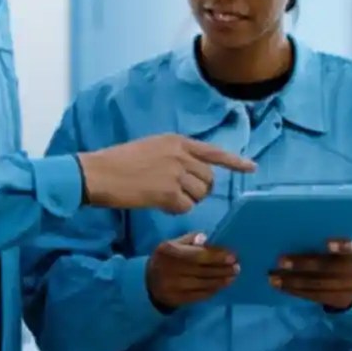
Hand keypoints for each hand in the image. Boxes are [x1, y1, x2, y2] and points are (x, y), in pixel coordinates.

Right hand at [77, 133, 255, 213]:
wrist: (99, 173)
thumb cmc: (119, 162)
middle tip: (178, 193)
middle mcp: (180, 154)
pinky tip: (158, 203)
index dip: (234, 161)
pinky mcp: (169, 192)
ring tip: (163, 195)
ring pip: (199, 195)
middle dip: (200, 190)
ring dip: (186, 201)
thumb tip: (191, 172)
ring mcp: (176, 173)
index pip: (213, 151)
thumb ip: (174, 155)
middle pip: (208, 179)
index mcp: (177, 141)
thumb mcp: (151, 148)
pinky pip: (185, 208)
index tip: (252, 168)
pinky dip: (175, 210)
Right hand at [146, 232, 238, 310]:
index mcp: (169, 251)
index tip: (232, 255)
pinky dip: (212, 290)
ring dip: (221, 280)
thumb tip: (204, 238)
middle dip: (222, 268)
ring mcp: (173, 286)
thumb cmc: (165, 258)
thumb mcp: (172, 243)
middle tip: (237, 267)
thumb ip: (188, 239)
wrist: (148, 282)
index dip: (216, 255)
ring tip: (233, 275)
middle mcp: (170, 269)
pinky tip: (221, 285)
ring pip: (202, 284)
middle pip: (202, 270)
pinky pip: (199, 295)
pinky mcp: (176, 299)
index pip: (197, 254)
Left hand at [269, 239, 351, 310]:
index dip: (341, 246)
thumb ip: (331, 246)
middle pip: (327, 268)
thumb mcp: (347, 251)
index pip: (350, 249)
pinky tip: (281, 287)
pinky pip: (313, 296)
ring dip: (292, 281)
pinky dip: (295, 291)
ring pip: (317, 285)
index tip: (326, 242)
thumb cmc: (345, 260)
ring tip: (273, 278)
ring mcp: (346, 288)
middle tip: (281, 260)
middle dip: (302, 264)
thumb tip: (297, 234)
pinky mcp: (336, 300)